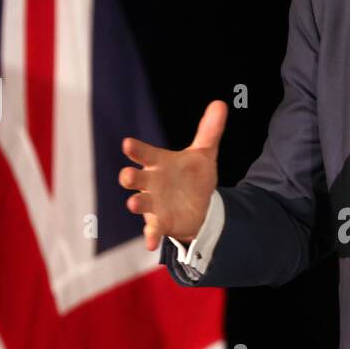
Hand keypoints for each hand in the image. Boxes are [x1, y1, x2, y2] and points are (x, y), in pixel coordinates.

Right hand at [119, 100, 227, 250]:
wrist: (198, 205)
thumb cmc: (192, 176)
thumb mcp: (204, 154)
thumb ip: (209, 131)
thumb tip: (222, 104)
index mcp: (158, 163)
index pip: (145, 154)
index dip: (136, 149)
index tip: (128, 144)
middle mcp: (151, 183)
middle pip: (135, 179)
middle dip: (130, 177)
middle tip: (127, 175)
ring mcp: (153, 203)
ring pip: (140, 203)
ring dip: (136, 204)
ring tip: (134, 204)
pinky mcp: (160, 222)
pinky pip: (152, 230)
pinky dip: (150, 236)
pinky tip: (151, 244)